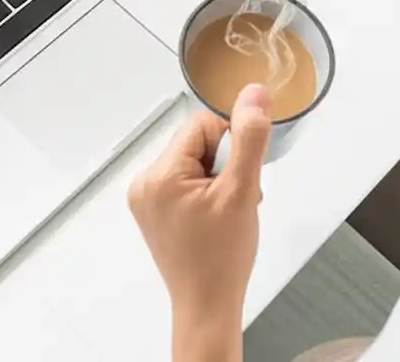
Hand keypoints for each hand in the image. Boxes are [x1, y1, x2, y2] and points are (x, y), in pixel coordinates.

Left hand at [128, 84, 272, 360]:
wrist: (208, 305)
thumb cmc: (221, 258)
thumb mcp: (242, 192)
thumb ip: (250, 139)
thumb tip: (254, 94)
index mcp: (159, 175)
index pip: (202, 125)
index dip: (230, 145)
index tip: (239, 177)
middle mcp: (145, 183)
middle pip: (197, 143)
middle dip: (226, 165)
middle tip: (235, 200)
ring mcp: (147, 199)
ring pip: (195, 162)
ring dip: (220, 180)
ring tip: (226, 213)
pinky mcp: (155, 212)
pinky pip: (186, 182)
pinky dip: (208, 194)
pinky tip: (216, 219)